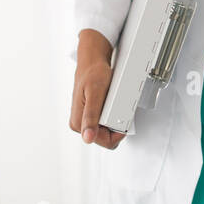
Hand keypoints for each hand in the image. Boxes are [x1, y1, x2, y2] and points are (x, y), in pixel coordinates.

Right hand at [69, 29, 123, 149]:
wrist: (92, 62)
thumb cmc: (93, 73)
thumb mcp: (95, 94)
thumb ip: (91, 117)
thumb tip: (87, 137)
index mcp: (78, 123)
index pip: (105, 142)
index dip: (118, 133)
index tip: (124, 119)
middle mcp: (79, 124)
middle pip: (106, 138)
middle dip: (116, 125)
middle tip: (118, 107)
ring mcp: (84, 120)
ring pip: (107, 131)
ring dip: (114, 120)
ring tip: (114, 103)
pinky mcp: (89, 115)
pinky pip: (105, 123)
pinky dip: (113, 115)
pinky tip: (111, 104)